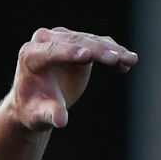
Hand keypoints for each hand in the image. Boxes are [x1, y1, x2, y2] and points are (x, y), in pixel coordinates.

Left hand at [7, 27, 137, 131]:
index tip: (87, 56)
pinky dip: (113, 53)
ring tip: (130, 60)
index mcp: (30, 55)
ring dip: (111, 50)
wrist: (37, 103)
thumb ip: (50, 115)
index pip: (51, 50)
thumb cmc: (34, 109)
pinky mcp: (79, 43)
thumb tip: (61, 120)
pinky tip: (128, 62)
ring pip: (90, 40)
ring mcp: (63, 39)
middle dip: (97, 51)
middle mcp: (45, 40)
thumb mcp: (39, 116)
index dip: (69, 53)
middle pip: (75, 42)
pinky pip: (99, 44)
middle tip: (116, 58)